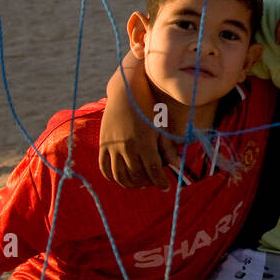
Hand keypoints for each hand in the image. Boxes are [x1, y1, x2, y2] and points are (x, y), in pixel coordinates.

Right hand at [99, 54, 177, 189]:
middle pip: (137, 175)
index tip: (165, 187)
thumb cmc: (148, 107)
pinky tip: (121, 178)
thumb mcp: (161, 126)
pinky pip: (104, 167)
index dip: (160, 182)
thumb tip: (177, 165)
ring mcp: (113, 146)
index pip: (153, 171)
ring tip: (139, 184)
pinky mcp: (102, 144)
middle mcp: (127, 147)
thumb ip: (167, 147)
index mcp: (144, 143)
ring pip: (120, 175)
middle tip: (153, 184)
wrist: (126, 92)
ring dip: (130, 184)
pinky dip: (112, 177)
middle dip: (147, 183)